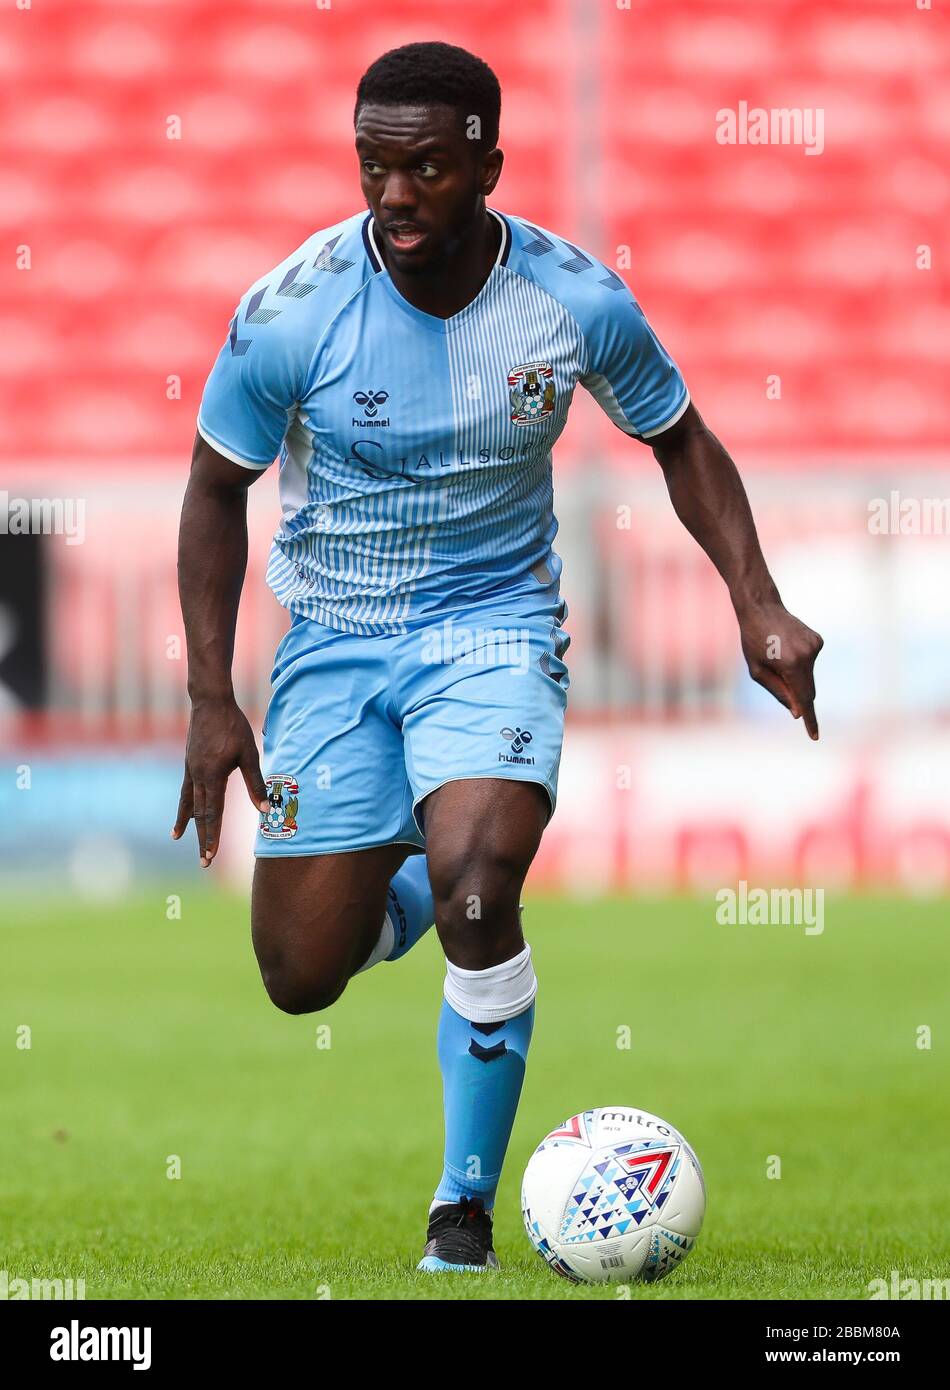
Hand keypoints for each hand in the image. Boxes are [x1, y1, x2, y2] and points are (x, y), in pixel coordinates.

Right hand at [172, 698, 268, 865]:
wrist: (210, 702)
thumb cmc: (233, 726)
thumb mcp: (249, 754)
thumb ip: (256, 783)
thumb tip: (265, 809)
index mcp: (213, 776)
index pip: (213, 813)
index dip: (212, 836)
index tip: (210, 856)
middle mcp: (198, 776)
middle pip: (200, 814)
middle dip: (202, 838)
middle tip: (204, 862)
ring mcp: (191, 770)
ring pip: (189, 803)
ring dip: (187, 823)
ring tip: (178, 838)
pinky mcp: (190, 763)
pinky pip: (185, 790)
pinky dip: (184, 804)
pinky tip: (183, 812)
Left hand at [736, 601, 823, 739]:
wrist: (762, 608)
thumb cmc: (753, 640)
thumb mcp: (758, 671)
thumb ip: (779, 692)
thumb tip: (797, 712)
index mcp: (792, 664)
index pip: (804, 699)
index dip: (809, 720)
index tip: (814, 736)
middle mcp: (808, 655)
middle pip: (808, 689)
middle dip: (797, 695)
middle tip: (776, 678)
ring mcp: (816, 646)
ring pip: (808, 675)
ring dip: (795, 675)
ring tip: (776, 654)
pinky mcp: (818, 640)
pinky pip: (809, 662)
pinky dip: (799, 662)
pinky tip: (785, 647)